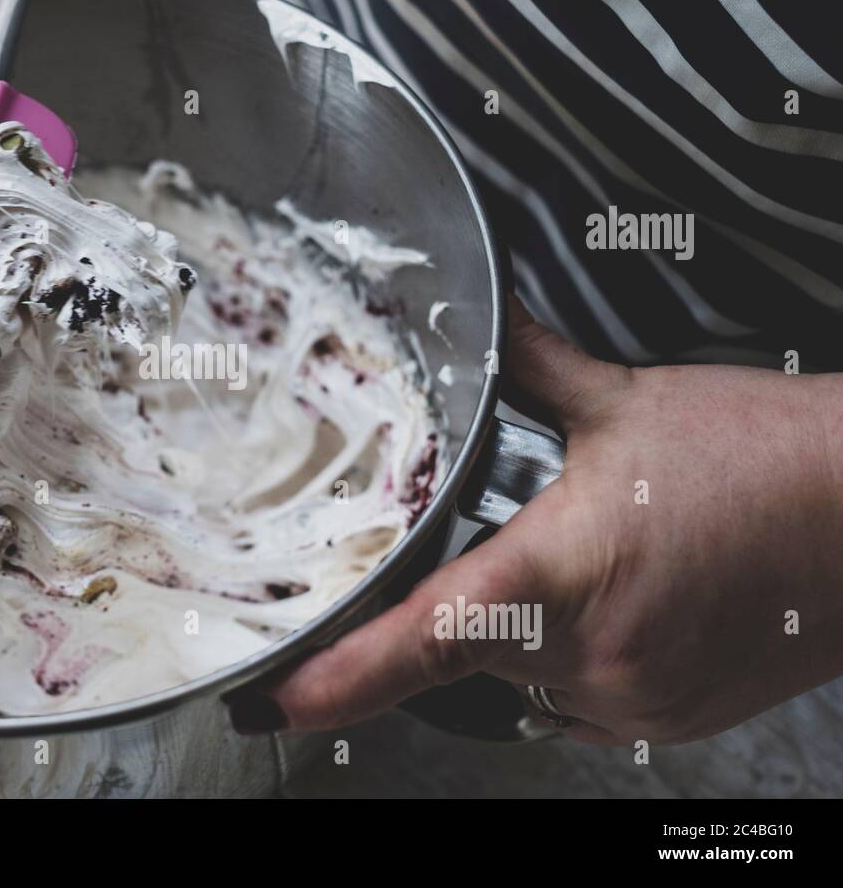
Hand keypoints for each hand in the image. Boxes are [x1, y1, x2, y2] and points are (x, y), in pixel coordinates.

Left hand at [230, 296, 842, 743]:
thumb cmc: (768, 459)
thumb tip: (486, 326)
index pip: (425, 637)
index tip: (274, 700)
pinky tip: (618, 599)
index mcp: (563, 569)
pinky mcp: (668, 717)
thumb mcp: (630, 402)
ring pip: (520, 674)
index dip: (338, 680)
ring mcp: (633, 694)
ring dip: (523, 626)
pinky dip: (572, 655)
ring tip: (591, 559)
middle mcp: (591, 650)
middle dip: (464, 603)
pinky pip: (576, 696)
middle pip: (464, 649)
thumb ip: (533, 368)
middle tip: (516, 537)